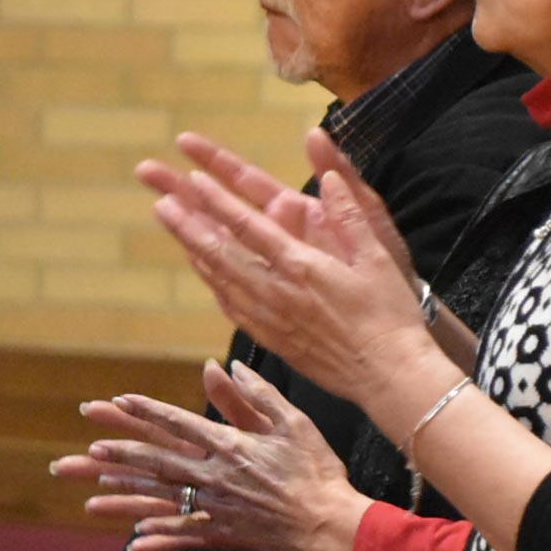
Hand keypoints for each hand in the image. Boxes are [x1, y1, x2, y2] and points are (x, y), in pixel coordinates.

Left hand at [51, 359, 366, 550]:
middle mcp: (215, 476)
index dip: (146, 411)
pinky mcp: (223, 534)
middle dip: (121, 454)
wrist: (330, 522)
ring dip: (125, 498)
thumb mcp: (293, 423)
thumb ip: (256, 395)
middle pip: (158, 461)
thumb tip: (225, 366)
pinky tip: (133, 543)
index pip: (179, 423)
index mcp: (231, 445)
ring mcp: (215, 507)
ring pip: (161, 500)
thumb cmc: (317, 469)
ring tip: (92, 497)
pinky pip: (182, 536)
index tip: (117, 402)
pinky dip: (157, 539)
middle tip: (89, 449)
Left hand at [140, 136, 435, 405]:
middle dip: (188, 225)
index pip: (249, 226)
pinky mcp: (272, 340)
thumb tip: (329, 177)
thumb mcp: (378, 256)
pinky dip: (213, 284)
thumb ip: (350, 214)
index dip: (218, 202)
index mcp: (302, 266)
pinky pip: (232, 308)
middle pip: (220, 253)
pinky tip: (206, 276)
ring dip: (194, 251)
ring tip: (174, 230)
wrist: (387, 372)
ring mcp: (270, 318)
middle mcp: (277, 291)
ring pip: (220, 280)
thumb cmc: (389, 313)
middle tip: (161, 202)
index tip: (193, 180)